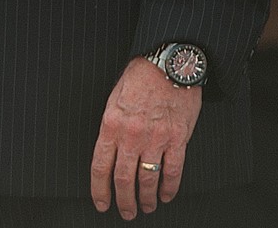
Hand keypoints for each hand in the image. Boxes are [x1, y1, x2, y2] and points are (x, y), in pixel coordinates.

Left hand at [89, 57, 201, 218]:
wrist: (167, 65)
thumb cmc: (140, 78)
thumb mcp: (114, 100)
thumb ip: (112, 127)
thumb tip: (110, 151)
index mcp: (111, 125)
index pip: (100, 166)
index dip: (100, 190)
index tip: (101, 203)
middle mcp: (131, 136)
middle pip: (123, 179)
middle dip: (123, 200)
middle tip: (125, 212)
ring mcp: (155, 139)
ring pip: (147, 180)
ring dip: (145, 199)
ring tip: (145, 208)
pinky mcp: (177, 139)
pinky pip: (173, 171)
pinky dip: (169, 188)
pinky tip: (166, 196)